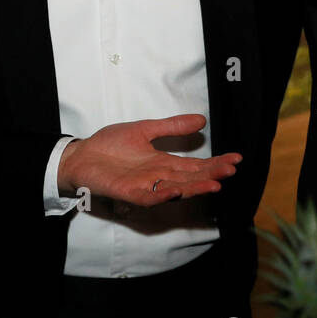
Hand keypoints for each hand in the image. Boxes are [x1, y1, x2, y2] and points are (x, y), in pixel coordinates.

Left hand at [57, 114, 239, 206]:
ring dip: (194, 188)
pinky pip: (148, 197)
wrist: (81, 155)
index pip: (195, 165)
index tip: (235, 158)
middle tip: (231, 170)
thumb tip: (201, 120)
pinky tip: (175, 191)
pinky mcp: (127, 192)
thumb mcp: (145, 130)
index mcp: (163, 163)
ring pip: (175, 189)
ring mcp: (144, 186)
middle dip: (211, 175)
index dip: (215, 163)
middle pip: (190, 178)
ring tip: (214, 184)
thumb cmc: (110, 145)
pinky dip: (161, 195)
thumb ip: (171, 127)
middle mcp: (158, 177)